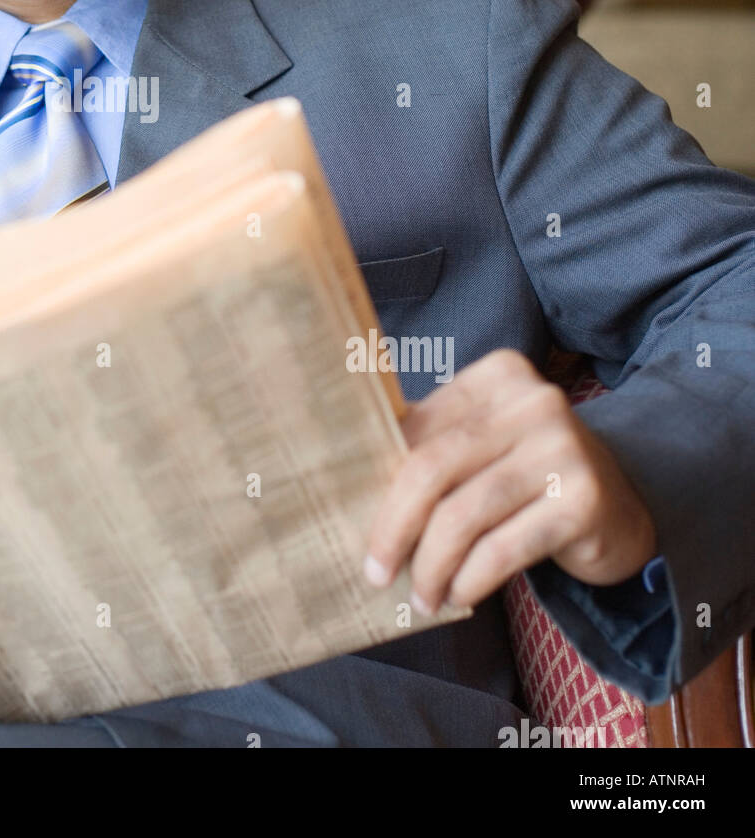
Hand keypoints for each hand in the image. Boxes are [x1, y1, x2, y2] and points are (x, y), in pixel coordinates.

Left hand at [364, 349, 657, 615]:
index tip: (358, 527)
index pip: (417, 430)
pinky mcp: (583, 499)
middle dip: (395, 527)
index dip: (381, 483)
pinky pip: (504, 547)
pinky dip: (471, 578)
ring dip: (433, 565)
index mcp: (497, 376)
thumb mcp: (481, 444)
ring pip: (465, 514)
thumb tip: (351, 486)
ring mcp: (563, 448)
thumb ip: (429, 447)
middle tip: (376, 572)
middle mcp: (533, 402)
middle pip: (432, 468)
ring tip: (422, 597)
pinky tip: (458, 596)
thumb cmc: (526, 474)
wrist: (622, 505)